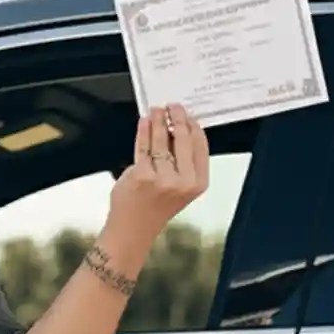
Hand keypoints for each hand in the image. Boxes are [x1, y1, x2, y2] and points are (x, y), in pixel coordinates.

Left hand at [107, 104, 209, 245]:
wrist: (133, 228)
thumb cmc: (155, 206)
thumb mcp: (180, 187)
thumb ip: (184, 163)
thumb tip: (179, 129)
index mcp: (198, 183)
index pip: (200, 147)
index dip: (194, 127)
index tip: (188, 115)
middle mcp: (183, 181)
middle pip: (183, 140)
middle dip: (177, 118)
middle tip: (172, 106)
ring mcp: (161, 178)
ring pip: (162, 141)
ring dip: (158, 121)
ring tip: (156, 110)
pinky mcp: (141, 175)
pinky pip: (143, 146)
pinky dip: (143, 131)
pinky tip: (144, 122)